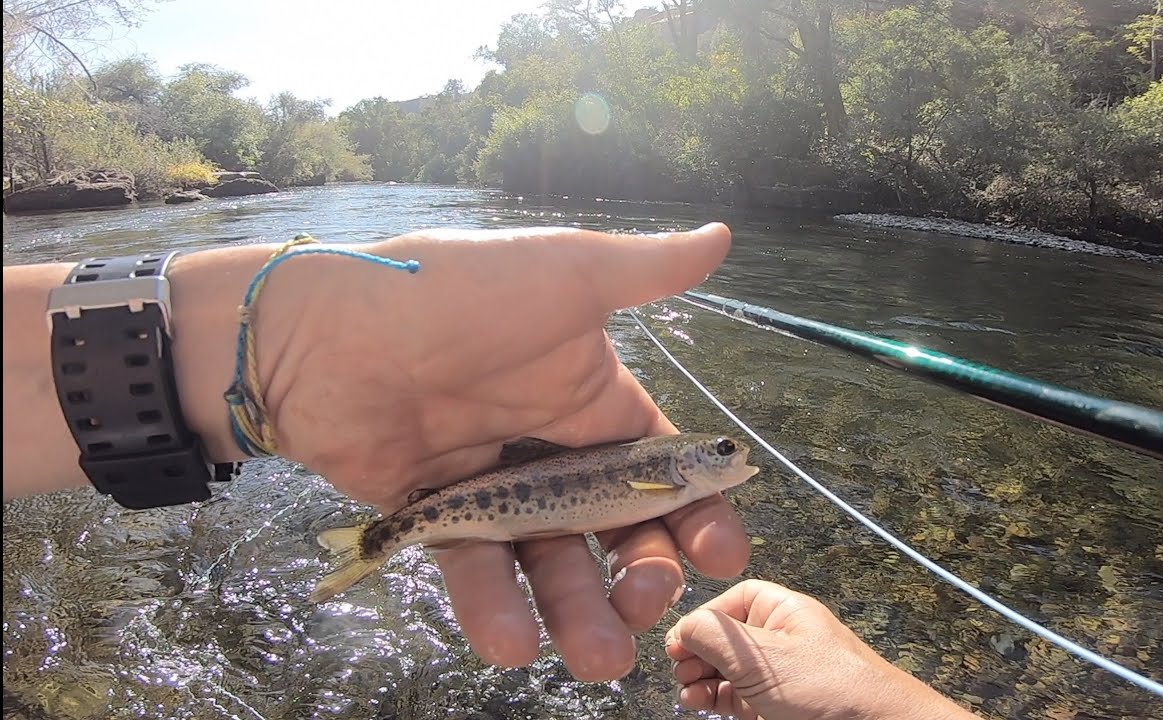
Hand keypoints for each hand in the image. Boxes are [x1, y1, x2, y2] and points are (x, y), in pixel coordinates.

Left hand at [177, 223, 749, 680]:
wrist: (319, 330)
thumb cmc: (452, 293)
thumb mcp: (561, 274)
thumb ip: (645, 270)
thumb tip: (724, 234)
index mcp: (589, 397)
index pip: (661, 467)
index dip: (696, 512)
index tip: (720, 555)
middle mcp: (548, 448)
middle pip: (615, 528)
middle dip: (642, 571)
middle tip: (646, 603)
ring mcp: (492, 487)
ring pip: (550, 564)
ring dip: (579, 612)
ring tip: (597, 658)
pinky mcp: (435, 517)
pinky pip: (475, 570)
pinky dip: (494, 608)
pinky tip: (511, 641)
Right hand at [665, 580, 982, 719]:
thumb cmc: (831, 687)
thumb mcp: (763, 655)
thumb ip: (716, 636)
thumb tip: (681, 629)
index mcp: (782, 610)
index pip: (732, 601)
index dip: (702, 617)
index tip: (677, 639)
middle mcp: (779, 638)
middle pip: (724, 637)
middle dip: (696, 652)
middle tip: (680, 668)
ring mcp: (778, 674)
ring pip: (726, 670)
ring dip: (700, 678)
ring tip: (687, 689)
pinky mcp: (776, 705)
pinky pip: (736, 695)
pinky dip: (714, 698)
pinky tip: (699, 702)